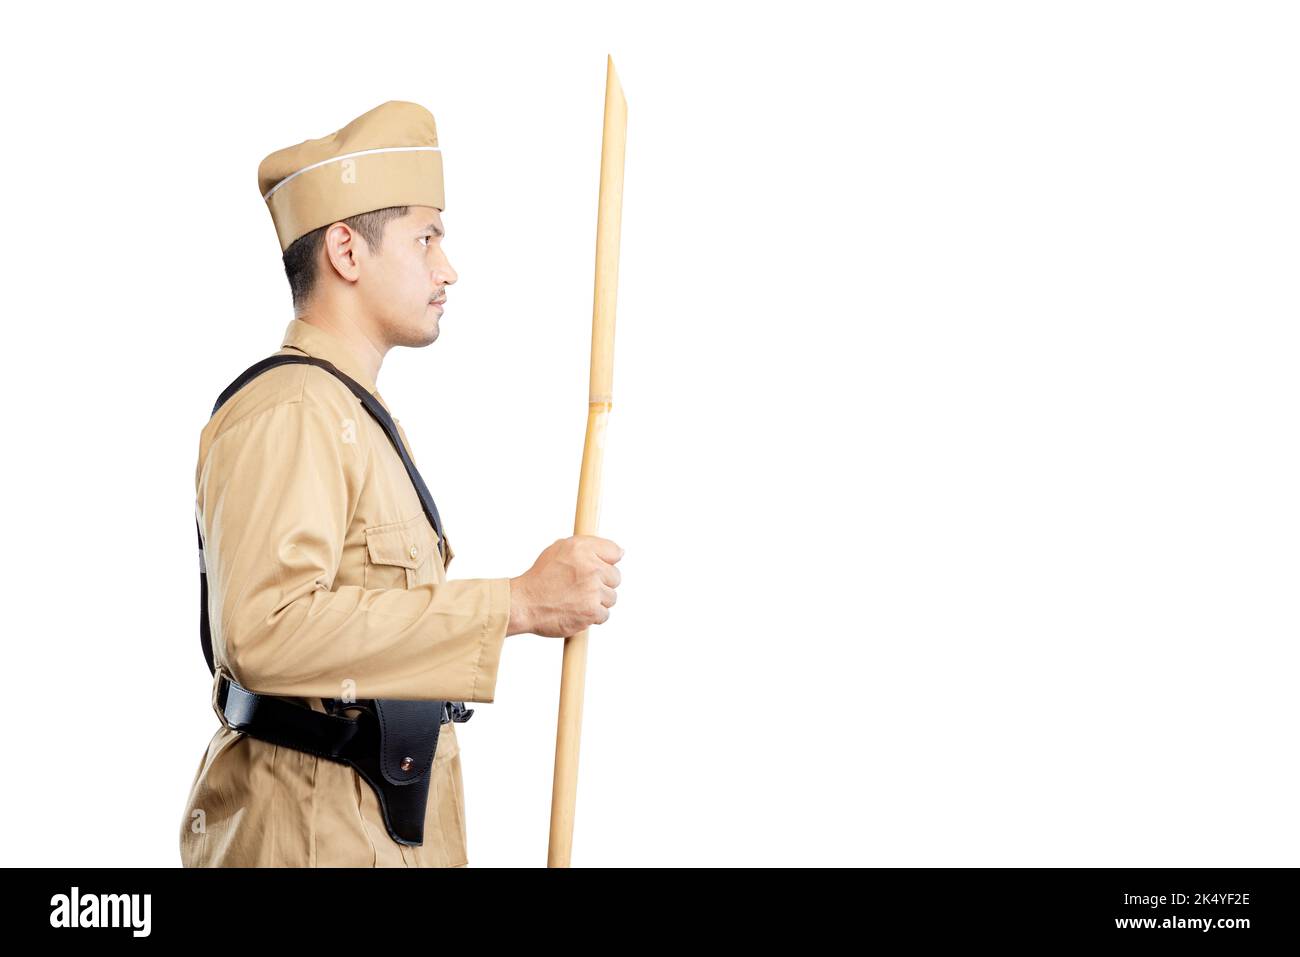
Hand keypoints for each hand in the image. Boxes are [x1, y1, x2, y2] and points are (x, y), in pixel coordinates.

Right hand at [508, 535, 622, 636]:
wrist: (524, 604)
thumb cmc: (540, 578)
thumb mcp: (559, 549)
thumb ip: (587, 547)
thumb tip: (619, 552)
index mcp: (582, 548)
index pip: (614, 551)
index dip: (607, 561)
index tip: (599, 568)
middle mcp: (590, 567)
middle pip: (616, 577)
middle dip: (602, 583)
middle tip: (582, 587)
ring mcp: (592, 590)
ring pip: (611, 597)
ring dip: (598, 601)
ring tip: (577, 600)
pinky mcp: (591, 611)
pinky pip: (604, 614)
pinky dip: (593, 616)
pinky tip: (577, 611)